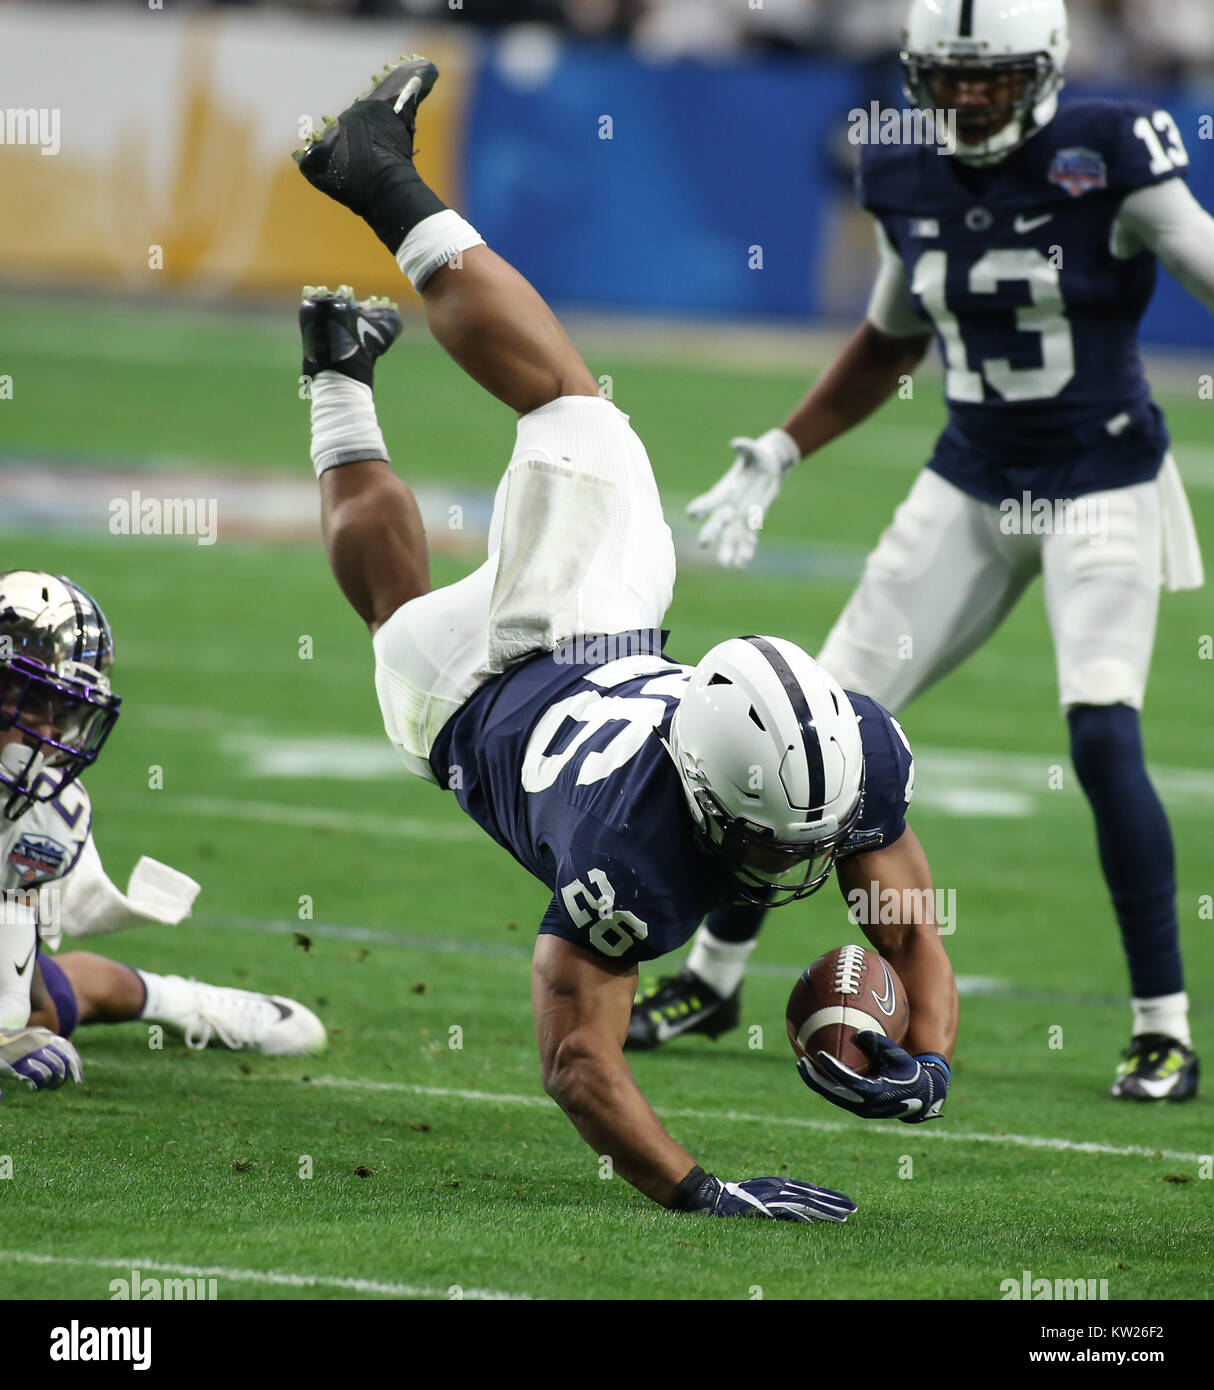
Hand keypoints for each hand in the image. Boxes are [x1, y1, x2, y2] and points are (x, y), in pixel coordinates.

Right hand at [0, 1027, 82, 1098]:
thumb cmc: (10, 1044)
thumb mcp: (32, 1038)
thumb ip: (50, 1046)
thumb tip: (71, 1065)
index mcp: (44, 1034)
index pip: (68, 1049)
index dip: (75, 1066)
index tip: (78, 1080)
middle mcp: (40, 1041)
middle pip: (63, 1063)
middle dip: (62, 1078)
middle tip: (53, 1087)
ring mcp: (30, 1052)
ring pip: (53, 1071)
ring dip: (50, 1083)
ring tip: (42, 1087)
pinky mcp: (20, 1064)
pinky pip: (39, 1077)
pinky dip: (38, 1085)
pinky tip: (32, 1087)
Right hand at [677, 1169, 855, 1222]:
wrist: (711, 1196)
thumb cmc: (735, 1199)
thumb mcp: (760, 1197)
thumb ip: (775, 1202)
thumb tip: (794, 1211)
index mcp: (780, 1186)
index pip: (809, 1191)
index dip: (828, 1197)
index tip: (846, 1203)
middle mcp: (779, 1189)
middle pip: (812, 1195)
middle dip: (833, 1202)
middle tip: (854, 1209)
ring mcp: (772, 1197)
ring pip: (805, 1203)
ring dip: (825, 1210)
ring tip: (844, 1216)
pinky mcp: (765, 1206)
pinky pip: (788, 1211)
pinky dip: (803, 1215)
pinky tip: (815, 1221)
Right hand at [687, 428, 799, 567]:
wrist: (768, 467)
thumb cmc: (758, 456)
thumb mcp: (755, 451)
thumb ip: (745, 448)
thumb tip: (736, 444)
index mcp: (725, 490)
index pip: (710, 500)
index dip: (702, 507)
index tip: (692, 515)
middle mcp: (729, 506)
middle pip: (718, 522)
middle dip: (711, 532)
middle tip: (703, 544)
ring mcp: (740, 517)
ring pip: (732, 536)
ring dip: (729, 550)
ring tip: (726, 566)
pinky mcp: (753, 522)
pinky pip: (748, 539)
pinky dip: (746, 551)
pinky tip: (742, 565)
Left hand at [798, 1032, 948, 1122]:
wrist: (920, 1097)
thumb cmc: (909, 1072)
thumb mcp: (898, 1057)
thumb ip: (881, 1044)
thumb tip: (861, 1032)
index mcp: (876, 1092)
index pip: (848, 1081)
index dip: (833, 1068)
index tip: (819, 1054)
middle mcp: (865, 1104)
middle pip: (833, 1093)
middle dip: (815, 1080)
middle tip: (801, 1063)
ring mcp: (860, 1108)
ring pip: (832, 1096)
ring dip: (816, 1083)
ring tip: (802, 1066)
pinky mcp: (858, 1107)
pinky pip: (837, 1095)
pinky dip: (825, 1084)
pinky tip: (815, 1069)